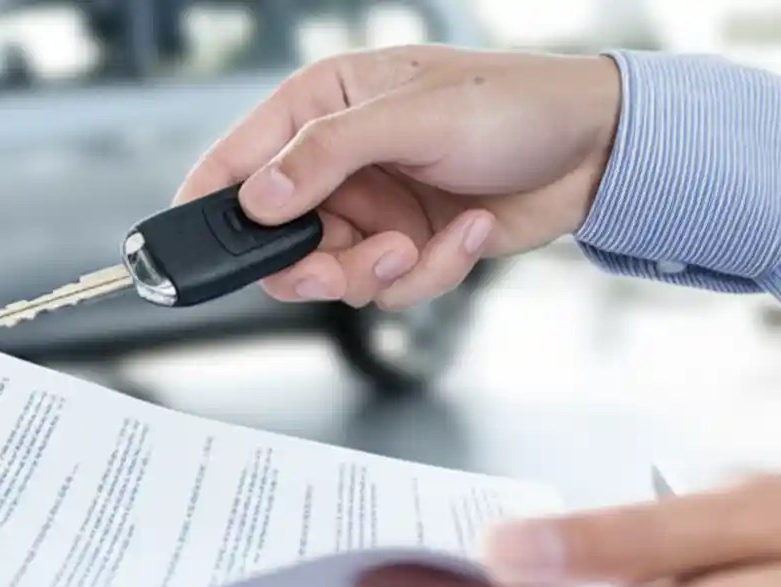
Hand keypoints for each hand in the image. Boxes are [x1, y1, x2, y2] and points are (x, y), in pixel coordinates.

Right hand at [175, 46, 619, 309]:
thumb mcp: (413, 116)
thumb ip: (326, 154)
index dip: (208, 205)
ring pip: (332, 274)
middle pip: (279, 239)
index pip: (237, 160)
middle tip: (342, 266)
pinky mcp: (406, 243)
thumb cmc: (513, 104)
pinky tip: (465, 231)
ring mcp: (371, 207)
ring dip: (378, 272)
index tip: (185, 250)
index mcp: (319, 109)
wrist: (597, 151)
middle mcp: (336, 163)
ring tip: (419, 241)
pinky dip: (430, 271)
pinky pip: (390, 286)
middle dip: (313, 264)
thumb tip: (258, 196)